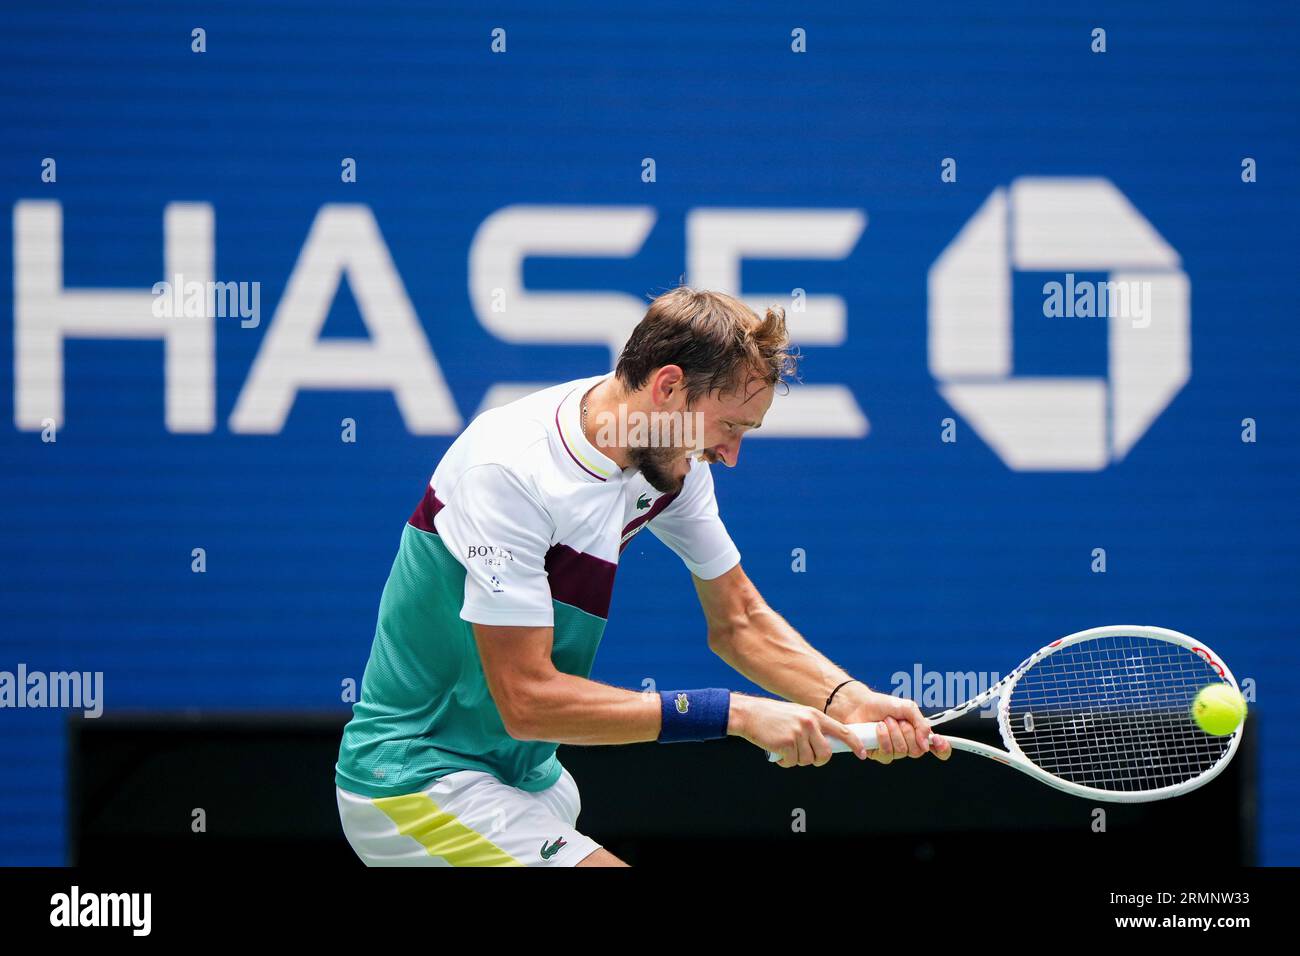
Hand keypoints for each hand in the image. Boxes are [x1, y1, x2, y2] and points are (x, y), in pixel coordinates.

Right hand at [729, 695, 870, 767]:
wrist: (750, 714)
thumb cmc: (773, 717)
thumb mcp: (798, 715)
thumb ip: (813, 727)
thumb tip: (826, 747)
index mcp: (815, 715)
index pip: (843, 731)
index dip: (855, 744)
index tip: (863, 754)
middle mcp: (810, 723)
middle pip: (826, 754)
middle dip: (816, 759)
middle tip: (803, 755)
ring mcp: (798, 733)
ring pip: (808, 760)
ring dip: (797, 760)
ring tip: (786, 749)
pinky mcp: (787, 743)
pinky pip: (793, 762)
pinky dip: (785, 762)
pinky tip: (778, 752)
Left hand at [832, 689, 951, 763]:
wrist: (860, 705)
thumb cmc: (883, 705)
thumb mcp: (908, 708)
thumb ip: (922, 724)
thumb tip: (927, 743)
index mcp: (918, 734)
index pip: (937, 749)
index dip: (943, 749)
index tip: (938, 740)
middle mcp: (908, 744)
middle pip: (918, 750)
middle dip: (908, 732)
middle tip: (898, 720)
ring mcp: (894, 751)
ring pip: (902, 751)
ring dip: (893, 732)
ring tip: (886, 721)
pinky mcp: (879, 754)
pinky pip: (887, 753)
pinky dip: (883, 737)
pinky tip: (878, 728)